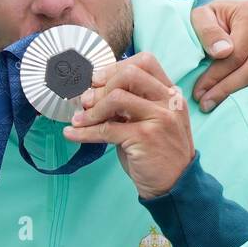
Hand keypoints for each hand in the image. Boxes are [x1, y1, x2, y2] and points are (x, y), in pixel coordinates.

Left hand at [64, 52, 194, 198]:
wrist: (175, 184)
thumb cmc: (157, 152)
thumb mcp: (150, 121)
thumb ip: (131, 104)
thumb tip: (92, 92)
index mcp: (170, 94)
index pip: (145, 62)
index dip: (116, 67)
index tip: (97, 80)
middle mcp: (168, 102)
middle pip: (130, 74)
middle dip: (102, 85)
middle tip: (86, 100)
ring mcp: (159, 118)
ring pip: (117, 97)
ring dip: (92, 109)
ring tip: (79, 120)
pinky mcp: (145, 137)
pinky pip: (106, 129)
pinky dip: (84, 131)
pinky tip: (72, 133)